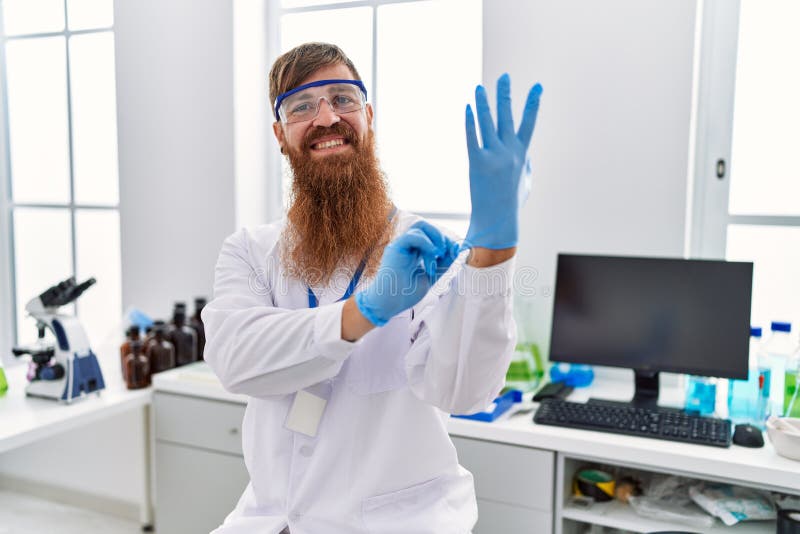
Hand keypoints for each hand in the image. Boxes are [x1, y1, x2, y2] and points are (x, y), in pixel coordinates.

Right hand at [355, 221, 458, 325]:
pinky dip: (426, 242)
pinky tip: (432, 254)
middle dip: (440, 235)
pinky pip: (412, 236)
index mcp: (414, 252)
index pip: (430, 236)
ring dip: (434, 239)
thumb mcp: (432, 276)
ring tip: (438, 256)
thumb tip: (457, 249)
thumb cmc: (406, 293)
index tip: (456, 251)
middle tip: (446, 251)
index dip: (445, 240)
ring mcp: (400, 246)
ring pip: (419, 227)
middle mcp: (407, 246)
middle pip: (424, 226)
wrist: (390, 304)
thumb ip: (444, 263)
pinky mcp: (395, 248)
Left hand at [464, 73, 541, 249]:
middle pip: (507, 116)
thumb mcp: (525, 182)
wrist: (498, 221)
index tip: (537, 86)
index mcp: (522, 155)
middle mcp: (509, 152)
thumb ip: (527, 165)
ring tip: (479, 87)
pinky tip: (467, 108)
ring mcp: (493, 156)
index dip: (533, 103)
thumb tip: (527, 155)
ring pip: (487, 122)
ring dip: (483, 103)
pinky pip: (472, 137)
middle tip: (503, 76)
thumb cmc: (512, 203)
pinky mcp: (477, 163)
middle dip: (505, 95)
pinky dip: (470, 122)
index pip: (529, 123)